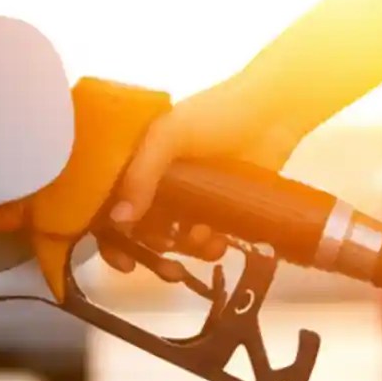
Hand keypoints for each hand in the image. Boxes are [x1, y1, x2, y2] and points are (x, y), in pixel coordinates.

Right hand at [98, 78, 304, 278]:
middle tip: (171, 267)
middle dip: (153, 253)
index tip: (124, 262)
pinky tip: (220, 243)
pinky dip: (209, 245)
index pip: (108, 205)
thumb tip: (118, 220)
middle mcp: (157, 181)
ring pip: (175, 238)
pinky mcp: (217, 206)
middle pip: (141, 229)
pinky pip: (205, 236)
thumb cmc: (215, 115)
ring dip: (186, 250)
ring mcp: (188, 196)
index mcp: (135, 160)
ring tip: (205, 243)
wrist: (273, 112)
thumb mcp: (169, 135)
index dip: (110, 238)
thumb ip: (141, 173)